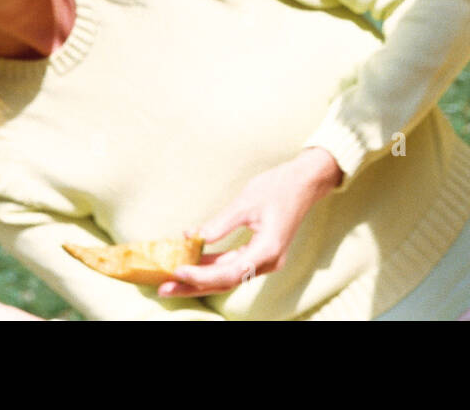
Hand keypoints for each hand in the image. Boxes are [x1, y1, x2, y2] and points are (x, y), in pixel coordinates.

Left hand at [158, 147, 342, 297]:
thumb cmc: (279, 187)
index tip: (178, 270)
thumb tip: (193, 238)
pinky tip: (190, 260)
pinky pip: (233, 264)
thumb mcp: (246, 202)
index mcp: (267, 250)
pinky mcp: (260, 253)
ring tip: (170, 279)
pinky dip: (212, 264)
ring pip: (228, 275)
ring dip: (200, 277)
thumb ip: (220, 224)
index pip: (229, 272)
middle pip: (226, 281)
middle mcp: (268, 261)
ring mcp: (265, 259)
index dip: (201, 275)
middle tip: (164, 288)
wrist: (306, 182)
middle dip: (194, 285)